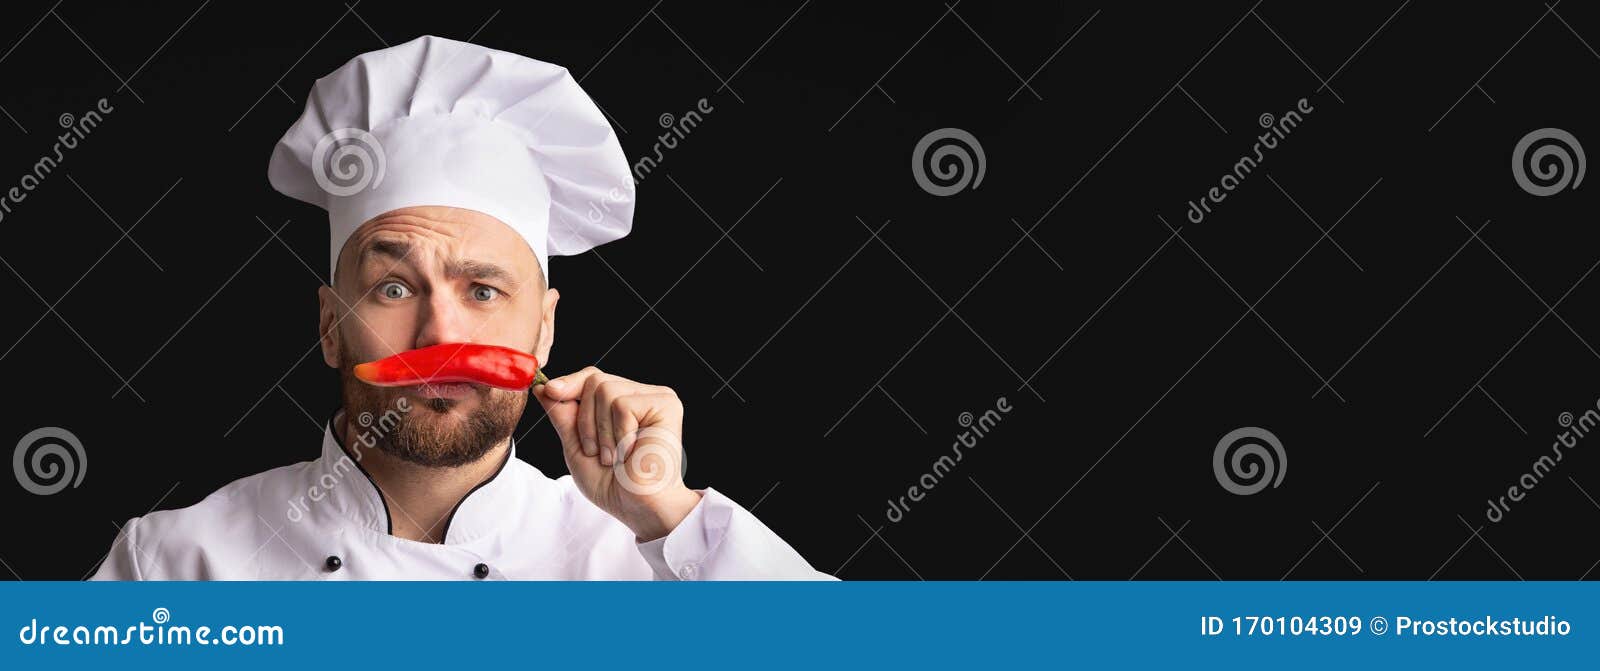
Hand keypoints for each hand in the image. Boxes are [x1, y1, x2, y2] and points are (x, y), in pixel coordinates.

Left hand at [534, 366, 700, 540]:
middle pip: (595, 380)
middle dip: (584, 420)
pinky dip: (618, 435)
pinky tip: (629, 453)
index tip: (549, 390)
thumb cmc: (614, 485)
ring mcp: (657, 398)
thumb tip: (541, 388)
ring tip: (614, 456)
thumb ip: (563, 416)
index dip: (569, 383)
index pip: (593, 377)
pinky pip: (622, 405)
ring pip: (606, 390)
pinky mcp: (666, 405)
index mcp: (626, 403)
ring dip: (601, 431)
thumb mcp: (577, 447)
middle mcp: (643, 396)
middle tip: (597, 452)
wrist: (640, 507)